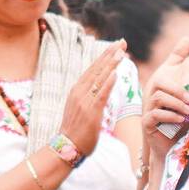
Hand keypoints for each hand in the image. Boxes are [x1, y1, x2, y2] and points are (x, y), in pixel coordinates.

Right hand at [59, 39, 126, 155]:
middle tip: (122, 41)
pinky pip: (100, 94)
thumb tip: (101, 88)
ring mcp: (84, 101)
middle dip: (110, 54)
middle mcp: (79, 92)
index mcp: (77, 90)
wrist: (66, 148)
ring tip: (121, 52)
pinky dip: (107, 83)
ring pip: (99, 78)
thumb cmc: (76, 131)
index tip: (116, 46)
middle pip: (96, 68)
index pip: (93, 69)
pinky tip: (115, 73)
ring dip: (111, 64)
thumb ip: (91, 97)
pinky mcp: (90, 111)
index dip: (105, 56)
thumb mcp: (82, 109)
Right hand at [141, 35, 188, 163]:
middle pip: (160, 81)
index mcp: (162, 84)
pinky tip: (181, 120)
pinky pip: (155, 114)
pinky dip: (170, 116)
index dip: (181, 70)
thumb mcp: (188, 94)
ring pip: (158, 98)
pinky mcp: (147, 122)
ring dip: (176, 103)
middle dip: (178, 89)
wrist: (172, 144)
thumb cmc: (181, 116)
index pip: (168, 69)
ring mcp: (148, 107)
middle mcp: (152, 93)